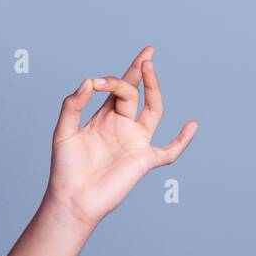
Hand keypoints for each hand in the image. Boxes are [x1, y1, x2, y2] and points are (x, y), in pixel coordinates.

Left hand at [45, 46, 197, 228]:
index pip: (118, 89)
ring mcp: (135, 142)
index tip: (101, 77)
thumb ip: (72, 105)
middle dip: (138, 74)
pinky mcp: (144, 160)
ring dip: (154, 90)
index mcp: (103, 117)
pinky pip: (170, 151)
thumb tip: (89, 81)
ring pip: (153, 111)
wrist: (72, 198)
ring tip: (150, 68)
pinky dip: (183, 140)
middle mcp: (122, 126)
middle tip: (145, 57)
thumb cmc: (65, 167)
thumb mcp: (63, 131)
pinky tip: (192, 125)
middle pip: (135, 94)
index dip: (121, 73)